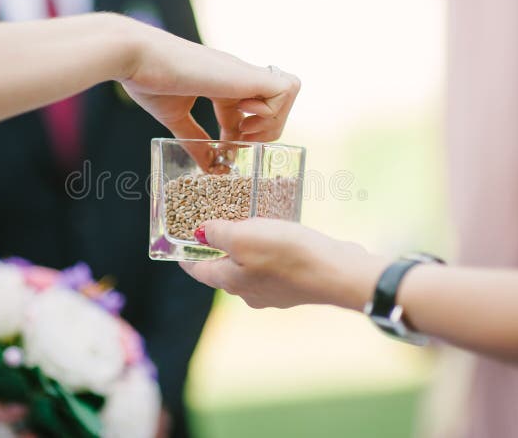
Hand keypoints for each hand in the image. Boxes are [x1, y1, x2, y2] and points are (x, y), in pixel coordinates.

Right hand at [118, 18, 299, 141]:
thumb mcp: (176, 118)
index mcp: (221, 84)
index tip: (224, 152)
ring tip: (244, 132)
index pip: (251, 109)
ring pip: (288, 92)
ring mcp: (243, 73)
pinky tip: (243, 120)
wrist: (136, 57)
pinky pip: (286, 89)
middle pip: (277, 100)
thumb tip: (208, 167)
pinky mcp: (246, 74)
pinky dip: (273, 112)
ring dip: (273, 121)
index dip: (245, 136)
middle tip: (240, 144)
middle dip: (266, 130)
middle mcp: (237, 76)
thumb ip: (194, 141)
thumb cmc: (148, 81)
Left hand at [180, 219, 384, 308]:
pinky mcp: (296, 285)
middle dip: (218, 249)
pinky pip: (275, 267)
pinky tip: (280, 237)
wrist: (338, 273)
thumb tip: (200, 233)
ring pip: (250, 268)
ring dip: (247, 250)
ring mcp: (274, 292)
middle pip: (224, 270)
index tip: (179, 245)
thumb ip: (218, 233)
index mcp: (230, 282)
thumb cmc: (287, 254)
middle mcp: (249, 293)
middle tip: (215, 225)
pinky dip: (270, 252)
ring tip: (249, 226)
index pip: (199, 271)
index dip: (186, 256)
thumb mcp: (244, 236)